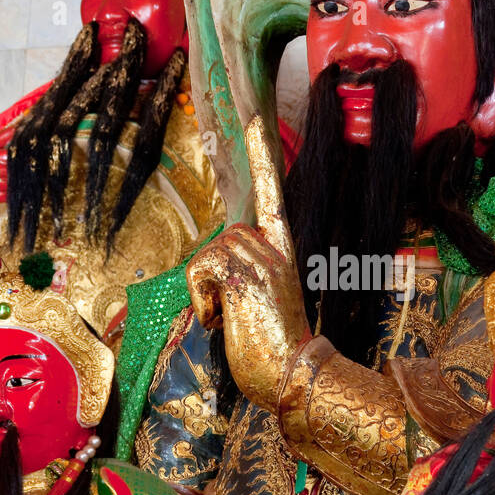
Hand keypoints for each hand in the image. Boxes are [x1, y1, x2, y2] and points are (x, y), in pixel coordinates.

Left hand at [187, 117, 309, 411]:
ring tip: (234, 317)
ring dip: (208, 291)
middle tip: (233, 313)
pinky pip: (201, 268)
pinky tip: (226, 320)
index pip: (271, 193)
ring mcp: (265, 258)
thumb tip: (218, 262)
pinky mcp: (247, 272)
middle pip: (222, 237)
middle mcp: (277, 247)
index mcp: (284, 250)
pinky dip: (203, 299)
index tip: (255, 117)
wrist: (293, 377)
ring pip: (210, 252)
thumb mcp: (260, 300)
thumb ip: (246, 272)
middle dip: (213, 275)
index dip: (263, 155)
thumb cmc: (272, 347)